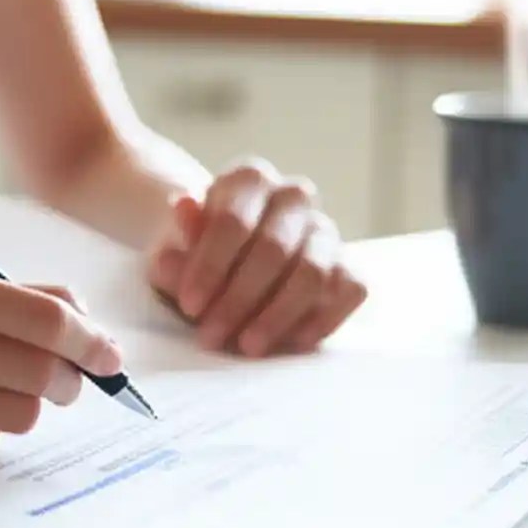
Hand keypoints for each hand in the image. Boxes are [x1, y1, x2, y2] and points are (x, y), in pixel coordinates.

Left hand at [146, 159, 367, 356]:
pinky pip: (349, 290)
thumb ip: (179, 235)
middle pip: (273, 249)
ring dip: (277, 316)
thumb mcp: (177, 247)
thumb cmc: (200, 254)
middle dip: (238, 300)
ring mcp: (324, 229)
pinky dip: (323, 319)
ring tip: (248, 347)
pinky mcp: (347, 262)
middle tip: (210, 336)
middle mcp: (293, 196)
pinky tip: (293, 342)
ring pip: (312, 273)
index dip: (210, 268)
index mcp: (249, 180)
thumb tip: (182, 206)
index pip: (234, 222)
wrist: (229, 263)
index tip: (189, 306)